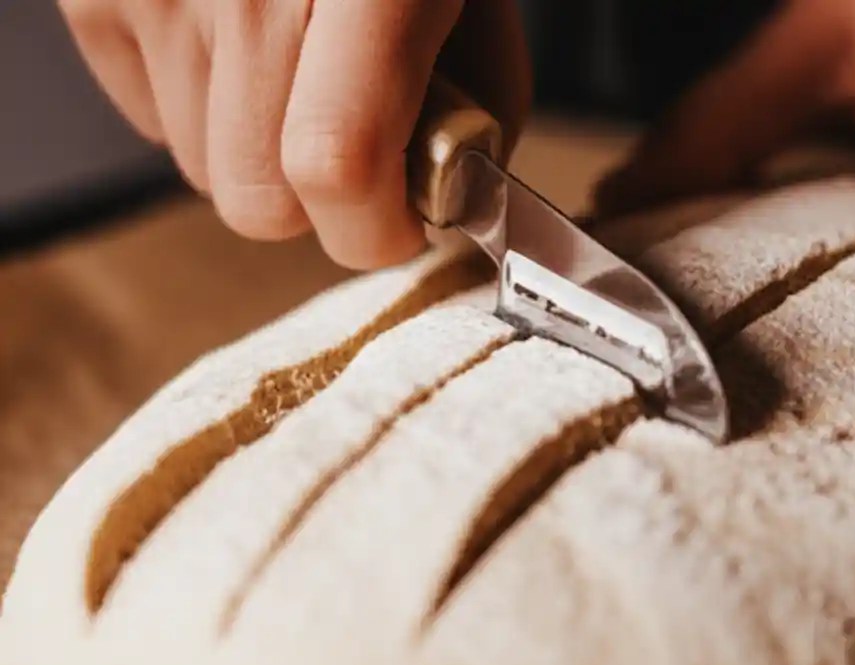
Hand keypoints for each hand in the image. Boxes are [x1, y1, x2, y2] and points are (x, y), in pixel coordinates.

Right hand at [59, 0, 531, 268]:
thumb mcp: (478, 3)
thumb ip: (476, 106)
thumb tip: (441, 199)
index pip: (336, 162)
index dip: (373, 227)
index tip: (398, 224)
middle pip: (256, 199)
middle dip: (316, 204)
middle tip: (352, 146)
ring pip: (202, 170)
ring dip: (257, 154)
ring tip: (294, 71)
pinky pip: (150, 119)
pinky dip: (201, 109)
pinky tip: (240, 48)